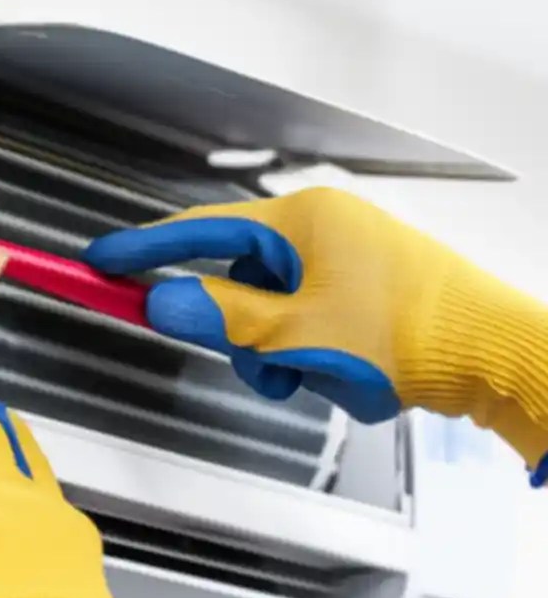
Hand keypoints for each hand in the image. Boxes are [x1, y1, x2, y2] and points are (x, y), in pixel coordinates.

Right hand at [83, 187, 471, 423]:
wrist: (494, 356)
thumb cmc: (408, 333)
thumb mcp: (294, 334)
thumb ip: (219, 319)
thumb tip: (160, 304)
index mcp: (301, 220)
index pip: (199, 229)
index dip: (144, 249)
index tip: (102, 260)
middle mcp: (322, 229)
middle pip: (236, 279)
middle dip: (240, 331)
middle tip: (261, 362)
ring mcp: (346, 259)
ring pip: (271, 309)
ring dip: (276, 352)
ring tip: (313, 376)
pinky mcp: (365, 290)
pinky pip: (306, 319)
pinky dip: (307, 352)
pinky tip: (339, 374)